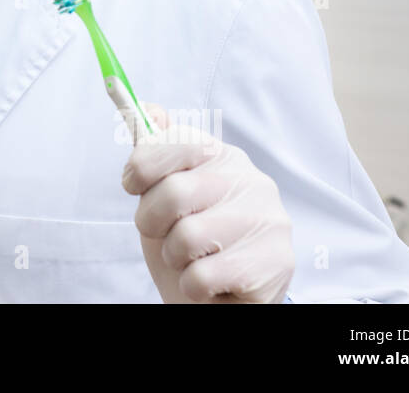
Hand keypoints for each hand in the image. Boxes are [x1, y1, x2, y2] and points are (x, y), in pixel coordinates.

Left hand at [121, 102, 294, 302]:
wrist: (221, 299)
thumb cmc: (188, 242)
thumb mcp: (161, 194)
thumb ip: (154, 153)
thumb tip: (145, 109)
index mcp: (223, 156)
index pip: (175, 141)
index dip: (141, 167)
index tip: (133, 187)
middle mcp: (253, 181)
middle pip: (174, 192)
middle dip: (152, 222)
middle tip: (164, 235)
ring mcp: (268, 222)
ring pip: (187, 238)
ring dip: (175, 259)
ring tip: (192, 260)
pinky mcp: (275, 265)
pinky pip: (202, 277)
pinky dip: (192, 287)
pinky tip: (211, 283)